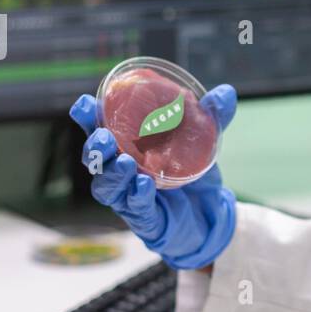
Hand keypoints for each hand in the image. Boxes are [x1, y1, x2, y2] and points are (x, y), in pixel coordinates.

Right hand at [68, 85, 237, 269]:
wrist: (212, 214)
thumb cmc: (195, 175)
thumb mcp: (206, 143)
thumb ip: (214, 118)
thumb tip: (225, 92)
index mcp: (128, 147)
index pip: (100, 129)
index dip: (88, 117)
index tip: (85, 103)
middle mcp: (121, 172)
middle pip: (94, 159)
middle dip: (93, 146)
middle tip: (103, 137)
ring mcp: (128, 197)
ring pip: (106, 187)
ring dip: (111, 174)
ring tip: (124, 162)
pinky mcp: (144, 219)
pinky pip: (134, 207)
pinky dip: (136, 195)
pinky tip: (143, 184)